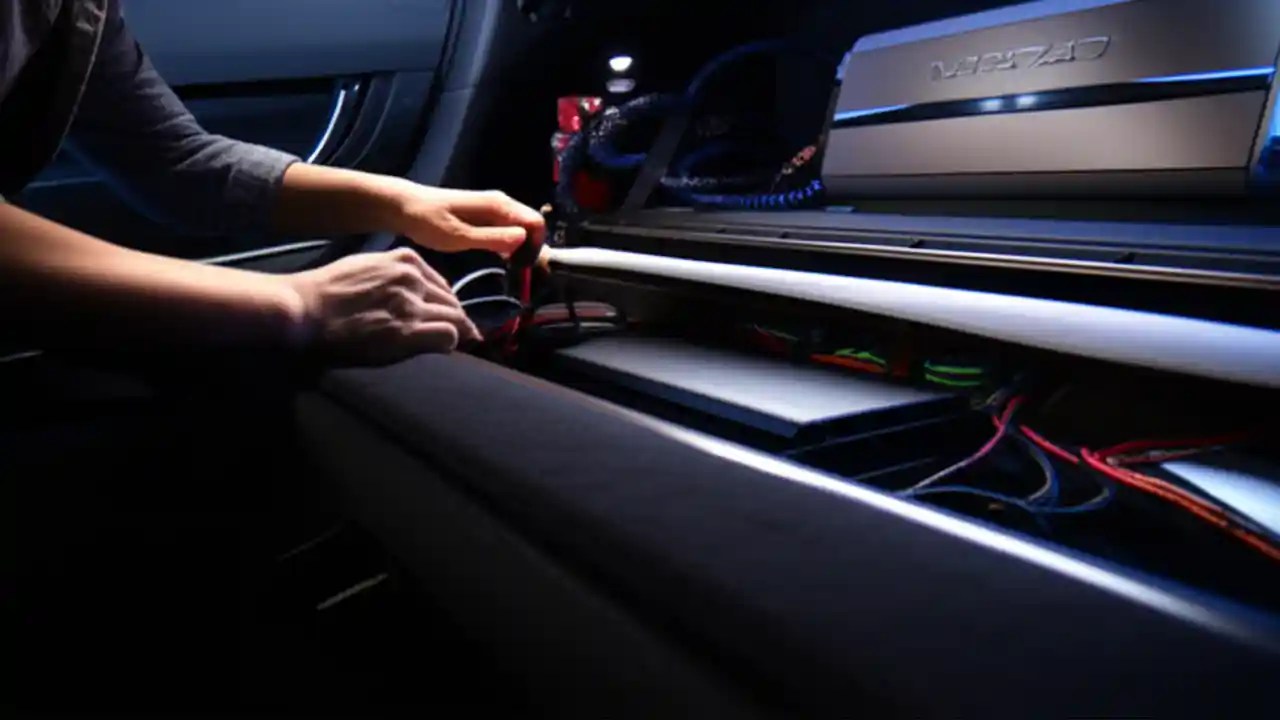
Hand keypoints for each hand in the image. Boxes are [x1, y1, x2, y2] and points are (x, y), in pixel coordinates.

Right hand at [283, 248, 480, 364]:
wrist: (304, 310)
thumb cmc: (326, 293)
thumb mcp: (366, 267)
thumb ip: (394, 275)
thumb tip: (413, 292)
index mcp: (404, 260)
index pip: (441, 284)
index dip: (445, 303)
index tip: (446, 316)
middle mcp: (413, 278)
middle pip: (451, 302)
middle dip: (456, 319)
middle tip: (462, 335)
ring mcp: (411, 304)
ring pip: (455, 318)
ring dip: (456, 332)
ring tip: (458, 345)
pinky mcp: (407, 331)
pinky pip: (448, 335)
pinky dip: (449, 343)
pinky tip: (442, 349)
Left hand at [397, 187, 545, 257]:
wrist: (405, 207)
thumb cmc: (429, 221)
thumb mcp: (459, 236)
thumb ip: (492, 237)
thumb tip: (523, 238)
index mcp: (498, 205)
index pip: (535, 222)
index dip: (535, 245)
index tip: (521, 266)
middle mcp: (501, 203)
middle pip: (532, 225)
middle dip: (531, 248)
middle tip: (516, 270)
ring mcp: (494, 208)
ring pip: (521, 228)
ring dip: (521, 247)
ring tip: (510, 267)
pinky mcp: (486, 215)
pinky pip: (508, 229)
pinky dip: (510, 244)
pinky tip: (499, 258)